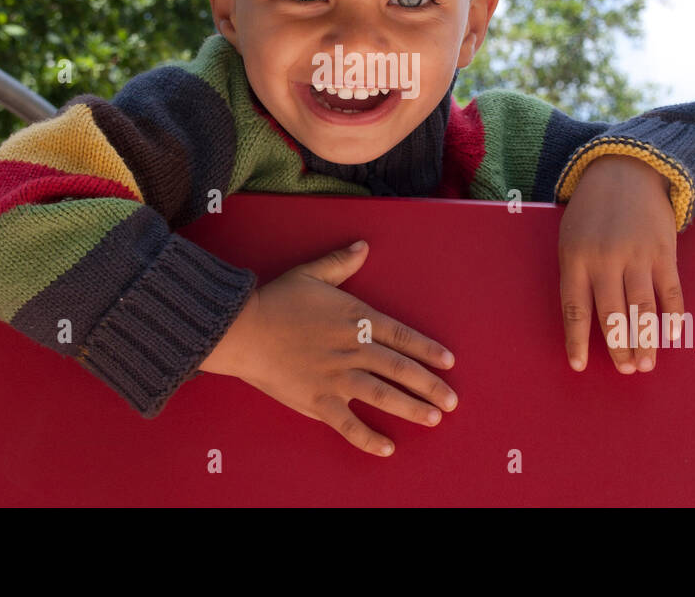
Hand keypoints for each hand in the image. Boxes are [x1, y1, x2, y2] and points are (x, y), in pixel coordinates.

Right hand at [199, 241, 457, 456]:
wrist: (243, 329)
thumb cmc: (275, 300)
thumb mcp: (310, 273)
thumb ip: (340, 263)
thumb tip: (363, 246)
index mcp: (355, 319)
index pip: (402, 336)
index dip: (427, 349)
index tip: (448, 361)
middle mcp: (353, 349)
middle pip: (402, 369)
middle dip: (430, 385)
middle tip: (451, 400)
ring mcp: (338, 376)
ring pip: (384, 396)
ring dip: (412, 408)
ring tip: (434, 418)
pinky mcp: (318, 399)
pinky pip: (349, 424)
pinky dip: (369, 438)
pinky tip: (387, 448)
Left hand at [557, 154, 684, 373]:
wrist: (625, 170)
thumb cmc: (591, 211)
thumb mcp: (571, 238)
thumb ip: (577, 275)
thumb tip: (585, 321)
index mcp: (576, 258)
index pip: (575, 309)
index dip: (577, 341)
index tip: (579, 366)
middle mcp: (605, 259)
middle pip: (612, 314)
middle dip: (619, 348)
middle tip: (627, 371)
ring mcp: (637, 255)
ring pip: (642, 308)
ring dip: (646, 340)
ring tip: (647, 364)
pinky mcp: (663, 250)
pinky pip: (670, 290)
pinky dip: (673, 315)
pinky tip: (672, 335)